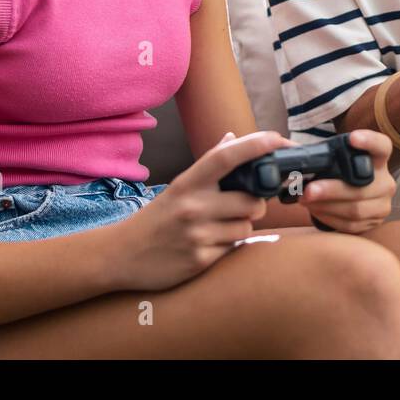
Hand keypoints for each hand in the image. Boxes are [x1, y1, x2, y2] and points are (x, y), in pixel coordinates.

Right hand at [116, 130, 294, 290]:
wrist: (122, 255)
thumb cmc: (156, 218)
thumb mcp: (178, 187)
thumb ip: (208, 165)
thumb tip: (233, 138)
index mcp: (188, 183)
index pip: (226, 157)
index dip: (256, 145)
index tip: (277, 138)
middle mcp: (193, 206)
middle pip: (252, 200)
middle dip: (255, 204)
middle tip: (243, 205)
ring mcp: (197, 235)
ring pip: (247, 227)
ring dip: (241, 227)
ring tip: (220, 228)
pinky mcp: (200, 261)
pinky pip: (233, 249)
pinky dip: (228, 247)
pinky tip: (209, 245)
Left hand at [297, 129, 394, 234]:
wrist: (346, 199)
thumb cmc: (336, 174)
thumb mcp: (333, 162)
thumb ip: (319, 155)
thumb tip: (289, 152)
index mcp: (377, 158)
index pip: (381, 145)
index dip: (369, 141)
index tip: (351, 138)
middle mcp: (385, 181)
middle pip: (362, 186)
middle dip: (331, 189)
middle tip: (307, 190)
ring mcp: (382, 204)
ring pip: (355, 209)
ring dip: (325, 206)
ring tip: (304, 201)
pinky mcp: (374, 223)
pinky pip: (351, 225)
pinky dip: (329, 218)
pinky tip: (314, 210)